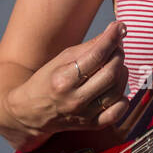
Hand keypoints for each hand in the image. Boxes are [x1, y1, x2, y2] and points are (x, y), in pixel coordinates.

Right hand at [7, 20, 131, 145]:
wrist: (30, 113)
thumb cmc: (47, 80)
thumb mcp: (62, 59)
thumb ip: (90, 47)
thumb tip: (116, 32)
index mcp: (63, 79)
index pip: (96, 55)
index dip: (112, 38)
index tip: (120, 27)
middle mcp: (74, 99)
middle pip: (110, 73)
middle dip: (118, 54)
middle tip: (116, 47)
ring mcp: (84, 114)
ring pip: (117, 90)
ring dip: (122, 72)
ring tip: (115, 64)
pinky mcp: (91, 126)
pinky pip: (118, 112)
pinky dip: (123, 98)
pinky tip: (115, 88)